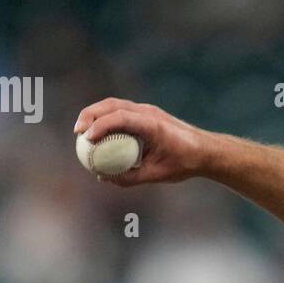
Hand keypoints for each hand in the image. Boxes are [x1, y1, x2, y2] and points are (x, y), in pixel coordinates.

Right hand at [73, 97, 214, 185]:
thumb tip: (104, 178)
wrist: (206, 150)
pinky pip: (121, 112)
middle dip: (90, 115)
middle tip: (77, 133)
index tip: (86, 138)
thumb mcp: (157, 175)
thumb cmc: (185, 163)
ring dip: (95, 114)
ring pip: (114, 105)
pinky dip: (106, 118)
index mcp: (153, 124)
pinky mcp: (146, 114)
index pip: (121, 117)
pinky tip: (97, 133)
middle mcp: (148, 112)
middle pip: (112, 105)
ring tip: (81, 131)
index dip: (101, 125)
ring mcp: (147, 110)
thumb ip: (130, 178)